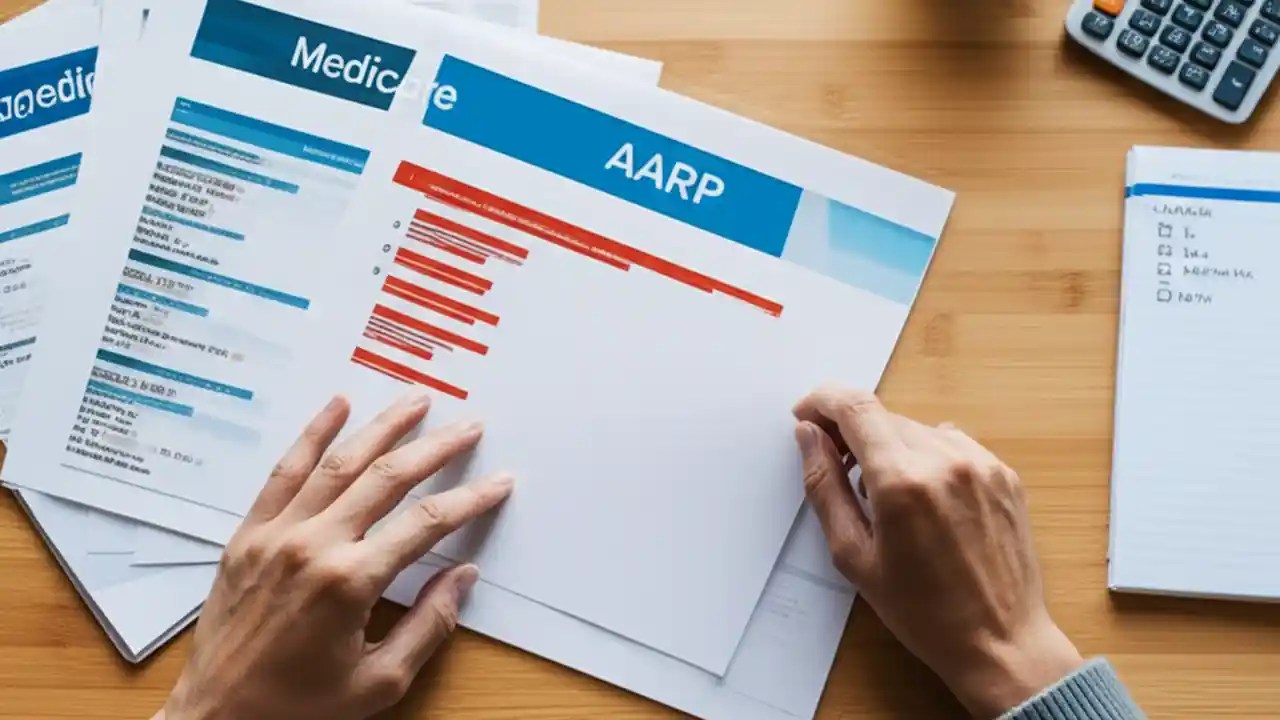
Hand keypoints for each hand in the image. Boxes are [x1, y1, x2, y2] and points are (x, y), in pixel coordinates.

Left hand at [157, 393, 512, 719]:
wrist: (215, 719)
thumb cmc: (299, 708)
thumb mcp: (378, 683)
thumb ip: (428, 626)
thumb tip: (462, 577)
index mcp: (350, 583)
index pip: (426, 524)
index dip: (470, 499)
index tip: (499, 481)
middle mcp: (313, 546)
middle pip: (388, 479)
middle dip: (435, 448)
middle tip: (469, 426)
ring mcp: (276, 535)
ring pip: (338, 463)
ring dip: (382, 427)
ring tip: (416, 401)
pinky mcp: (248, 535)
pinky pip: (284, 473)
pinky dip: (312, 436)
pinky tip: (336, 407)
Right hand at [793, 388, 1081, 718]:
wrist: (1001, 642)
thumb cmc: (922, 612)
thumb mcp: (854, 556)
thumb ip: (824, 487)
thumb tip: (808, 436)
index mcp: (901, 482)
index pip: (854, 407)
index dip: (822, 401)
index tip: (806, 416)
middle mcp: (945, 460)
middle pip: (883, 416)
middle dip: (852, 433)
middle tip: (838, 467)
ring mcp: (980, 463)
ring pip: (916, 429)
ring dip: (891, 447)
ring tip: (886, 496)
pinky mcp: (1004, 473)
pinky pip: (951, 444)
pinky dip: (927, 458)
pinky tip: (925, 500)